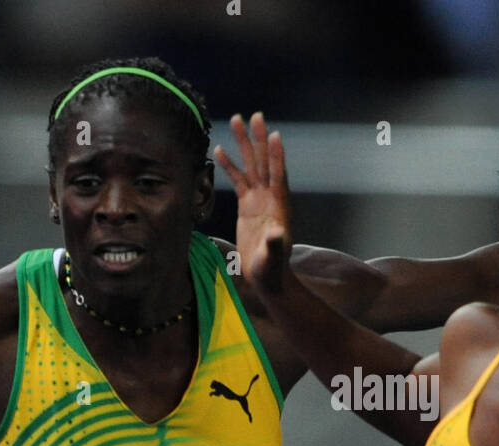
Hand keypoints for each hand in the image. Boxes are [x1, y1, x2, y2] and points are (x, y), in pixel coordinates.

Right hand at [214, 112, 291, 293]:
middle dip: (258, 139)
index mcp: (280, 207)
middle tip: (254, 115)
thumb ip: (275, 246)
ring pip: (251, 166)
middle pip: (264, 162)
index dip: (276, 156)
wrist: (266, 277)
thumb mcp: (272, 259)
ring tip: (236, 120)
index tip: (275, 134)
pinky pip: (238, 180)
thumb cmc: (271, 270)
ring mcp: (259, 200)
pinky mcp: (248, 205)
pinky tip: (219, 150)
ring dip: (244, 144)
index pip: (278, 176)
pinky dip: (229, 166)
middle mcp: (271, 198)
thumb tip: (277, 233)